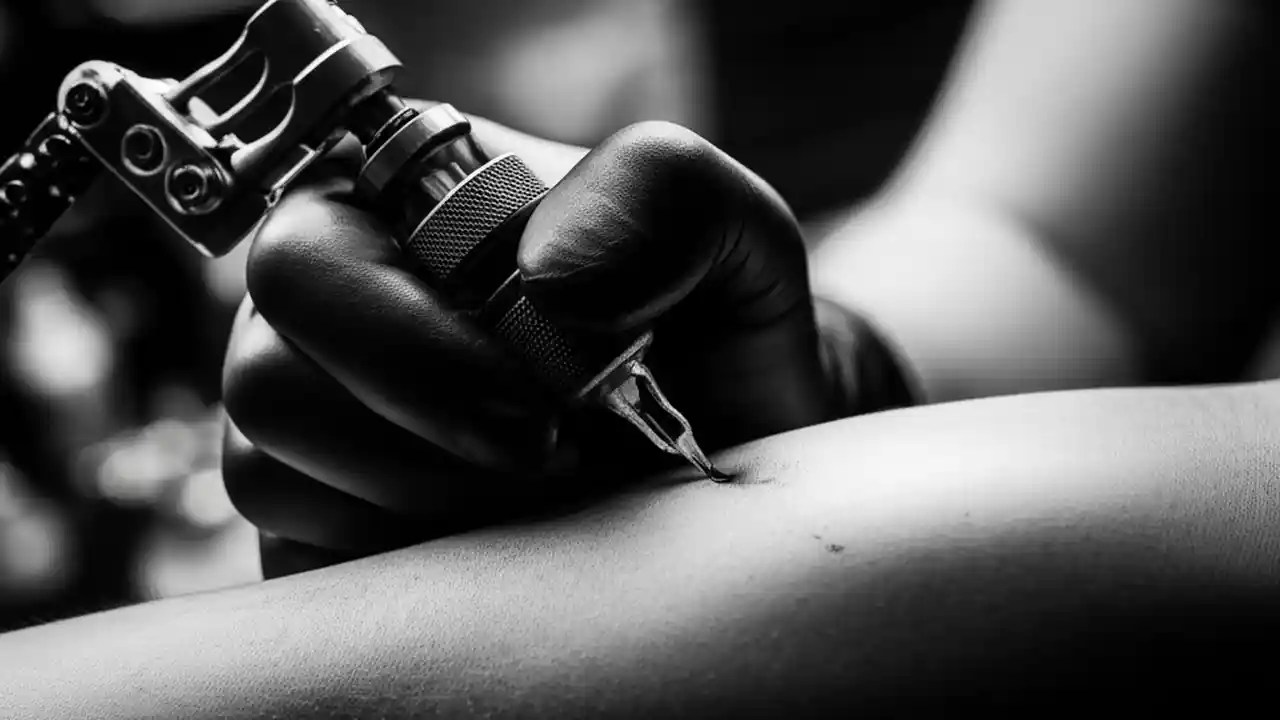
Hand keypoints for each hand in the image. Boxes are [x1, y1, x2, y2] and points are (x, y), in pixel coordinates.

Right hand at [220, 109, 889, 575]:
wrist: (725, 474)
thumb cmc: (720, 350)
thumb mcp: (739, 243)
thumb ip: (664, 195)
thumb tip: (541, 266)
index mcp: (408, 206)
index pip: (313, 244)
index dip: (411, 337)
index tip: (546, 402)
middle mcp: (340, 301)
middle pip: (266, 364)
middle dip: (418, 428)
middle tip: (552, 457)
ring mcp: (318, 411)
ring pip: (267, 461)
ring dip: (420, 496)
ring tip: (543, 496)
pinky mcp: (318, 513)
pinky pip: (293, 541)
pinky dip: (394, 551)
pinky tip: (493, 541)